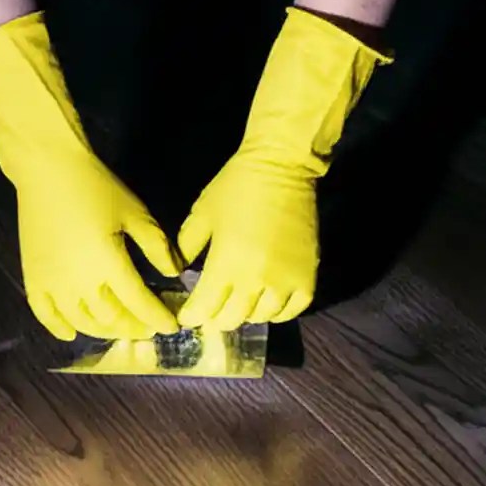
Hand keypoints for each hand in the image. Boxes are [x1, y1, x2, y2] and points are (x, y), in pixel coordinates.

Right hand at [0, 11, 181, 341]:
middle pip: (111, 319)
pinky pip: (45, 314)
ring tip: (119, 328)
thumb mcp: (135, 213)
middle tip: (147, 328)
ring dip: (103, 331)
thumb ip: (157, 246)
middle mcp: (80, 281)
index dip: (157, 318)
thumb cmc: (96, 187)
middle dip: (133, 328)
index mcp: (109, 263)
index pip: (139, 303)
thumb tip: (175, 273)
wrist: (48, 170)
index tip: (171, 326)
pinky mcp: (33, 278)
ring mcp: (53, 283)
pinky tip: (71, 333)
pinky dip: (59, 328)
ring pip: (81, 322)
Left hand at [176, 155, 316, 329]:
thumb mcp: (201, 215)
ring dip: (244, 314)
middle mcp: (256, 279)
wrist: (281, 167)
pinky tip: (265, 303)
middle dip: (214, 317)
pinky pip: (291, 311)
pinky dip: (276, 313)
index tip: (186, 315)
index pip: (204, 308)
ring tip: (237, 303)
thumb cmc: (236, 188)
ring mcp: (285, 281)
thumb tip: (178, 274)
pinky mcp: (307, 276)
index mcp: (226, 263)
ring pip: (260, 318)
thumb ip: (185, 249)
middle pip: (231, 319)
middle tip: (210, 309)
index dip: (191, 316)